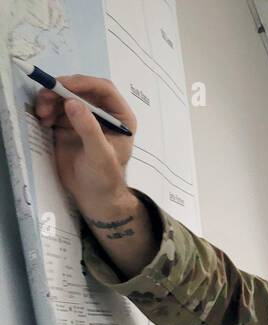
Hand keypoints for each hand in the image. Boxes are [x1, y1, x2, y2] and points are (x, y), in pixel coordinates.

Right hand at [33, 75, 136, 213]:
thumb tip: (73, 103)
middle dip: (61, 90)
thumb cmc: (105, 177)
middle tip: (44, 98)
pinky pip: (55, 107)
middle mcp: (104, 113)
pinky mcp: (69, 123)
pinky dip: (46, 108)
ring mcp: (85, 117)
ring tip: (42, 115)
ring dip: (50, 99)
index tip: (63, 86)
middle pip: (81, 89)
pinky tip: (43, 120)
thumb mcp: (99, 155)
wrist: (93, 195)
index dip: (83, 83)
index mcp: (121, 117)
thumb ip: (89, 129)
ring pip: (65, 96)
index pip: (104, 89)